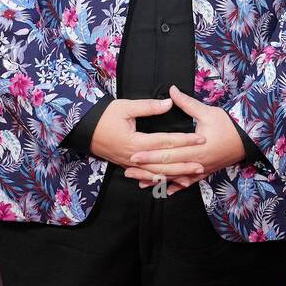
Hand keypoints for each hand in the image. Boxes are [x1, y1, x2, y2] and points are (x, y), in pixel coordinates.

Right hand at [89, 97, 207, 184]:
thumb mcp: (125, 107)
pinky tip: (170, 182)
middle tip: (202, 165)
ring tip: (191, 176)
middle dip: (184, 164)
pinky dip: (159, 181)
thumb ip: (148, 106)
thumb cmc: (104, 116)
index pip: (166, 142)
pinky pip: (146, 176)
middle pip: (164, 163)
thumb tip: (169, 103)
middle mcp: (134, 157)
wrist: (84, 130)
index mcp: (136, 142)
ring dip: (174, 175)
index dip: (184, 140)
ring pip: (156, 174)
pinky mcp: (127, 166)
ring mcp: (130, 164)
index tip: (200, 138)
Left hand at [123, 85, 244, 195]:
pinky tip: (163, 191)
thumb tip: (171, 90)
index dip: (149, 155)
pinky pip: (187, 183)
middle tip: (127, 170)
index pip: (167, 153)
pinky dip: (174, 187)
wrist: (249, 140)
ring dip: (156, 180)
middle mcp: (196, 163)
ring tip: (138, 182)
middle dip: (146, 169)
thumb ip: (187, 103)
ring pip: (174, 178)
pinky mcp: (204, 173)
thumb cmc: (228, 125)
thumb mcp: (208, 112)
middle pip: (167, 168)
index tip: (133, 155)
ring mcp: (200, 170)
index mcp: (195, 148)